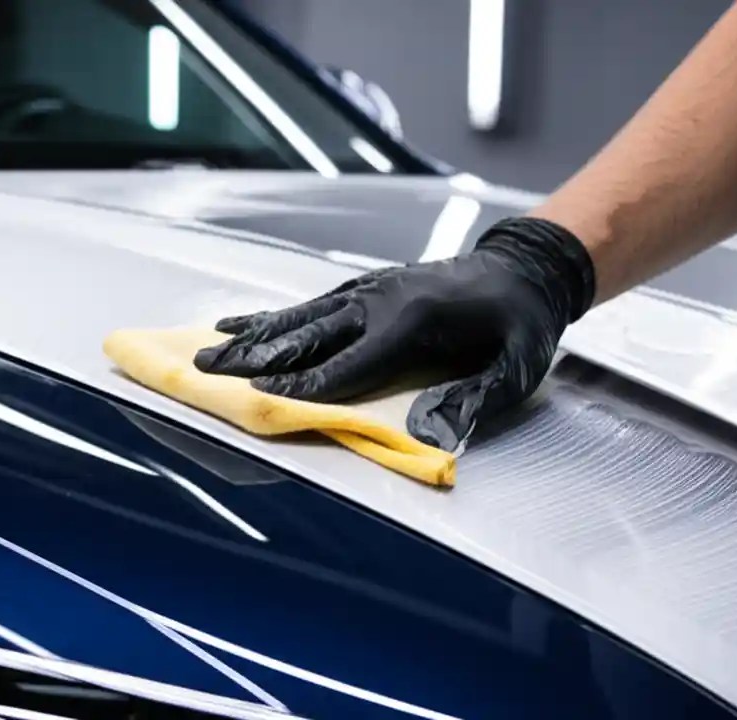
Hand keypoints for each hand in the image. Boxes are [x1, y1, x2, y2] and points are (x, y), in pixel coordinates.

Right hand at [193, 218, 595, 449]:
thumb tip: (433, 435)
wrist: (527, 267)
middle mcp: (380, 300)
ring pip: (300, 317)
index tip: (260, 397)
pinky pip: (310, 306)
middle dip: (256, 355)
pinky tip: (240, 324)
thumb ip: (474, 400)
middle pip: (308, 333)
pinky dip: (271, 318)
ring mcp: (369, 289)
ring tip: (209, 350)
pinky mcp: (365, 288)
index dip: (304, 384)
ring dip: (253, 336)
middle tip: (208, 370)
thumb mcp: (516, 366)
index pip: (348, 363)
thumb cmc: (522, 322)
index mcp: (412, 321)